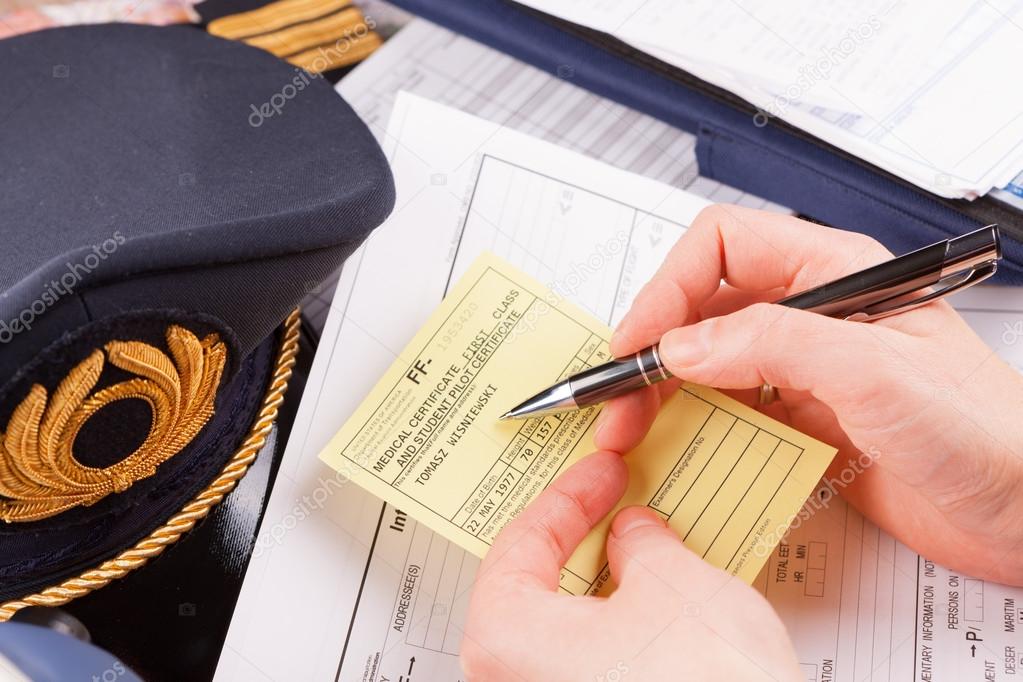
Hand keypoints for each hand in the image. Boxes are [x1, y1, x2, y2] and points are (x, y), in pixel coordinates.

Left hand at [461, 450, 801, 680]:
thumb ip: (641, 544)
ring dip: (605, 584)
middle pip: (536, 588)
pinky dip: (619, 627)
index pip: (521, 543)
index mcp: (504, 639)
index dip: (569, 497)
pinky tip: (657, 607)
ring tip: (646, 549)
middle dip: (581, 540)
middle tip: (613, 502)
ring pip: (565, 628)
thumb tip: (635, 535)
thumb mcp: (674, 583)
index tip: (601, 474)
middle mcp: (513, 681)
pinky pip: (591, 662)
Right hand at [597, 205, 1022, 583]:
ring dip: (663, 393)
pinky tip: (678, 450)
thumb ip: (774, 345)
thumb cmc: (986, 431)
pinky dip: (692, 428)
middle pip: (700, 308)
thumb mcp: (874, 371)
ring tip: (634, 432)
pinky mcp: (802, 422)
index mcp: (831, 273)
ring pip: (706, 364)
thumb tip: (683, 344)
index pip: (720, 247)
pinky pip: (728, 413)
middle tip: (622, 402)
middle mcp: (810, 316)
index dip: (667, 287)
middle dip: (652, 349)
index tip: (638, 343)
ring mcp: (803, 372)